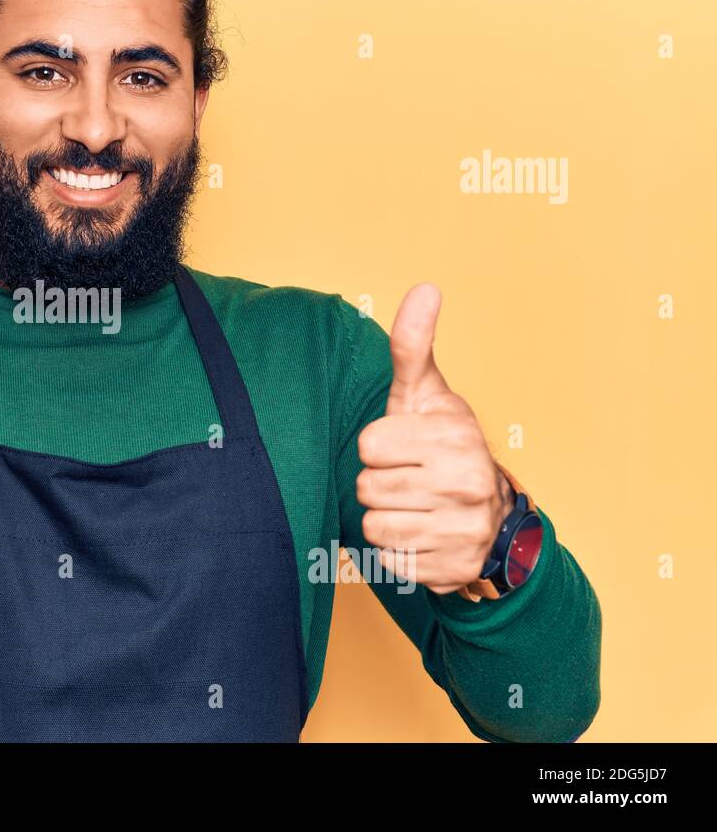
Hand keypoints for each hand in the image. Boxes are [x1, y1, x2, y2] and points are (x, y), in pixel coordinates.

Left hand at [355, 284, 510, 594]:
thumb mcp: (426, 395)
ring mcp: (462, 532)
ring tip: (415, 506)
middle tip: (409, 478)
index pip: (369, 445)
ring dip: (385, 517)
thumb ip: (414, 346)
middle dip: (379, 483)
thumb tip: (425, 287)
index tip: (403, 446)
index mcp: (456, 438)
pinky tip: (423, 534)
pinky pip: (389, 562)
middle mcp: (466, 484)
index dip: (378, 446)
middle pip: (368, 488)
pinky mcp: (451, 572)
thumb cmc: (442, 445)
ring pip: (374, 526)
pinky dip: (398, 551)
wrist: (491, 517)